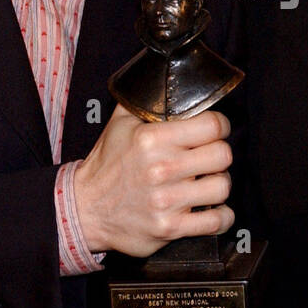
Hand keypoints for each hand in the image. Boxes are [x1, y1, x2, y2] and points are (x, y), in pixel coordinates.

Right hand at [73, 106, 233, 257]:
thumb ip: (145, 100)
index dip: (219, 126)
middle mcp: (161, 168)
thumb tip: (167, 79)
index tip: (215, 131)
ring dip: (218, 184)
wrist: (85, 209)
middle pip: (222, 155)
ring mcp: (166, 201)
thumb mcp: (120, 123)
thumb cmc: (107, 164)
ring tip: (206, 182)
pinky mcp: (169, 228)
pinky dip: (221, 216)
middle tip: (209, 157)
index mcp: (152, 139)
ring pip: (222, 187)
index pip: (212, 125)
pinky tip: (212, 209)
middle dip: (219, 154)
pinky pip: (216, 221)